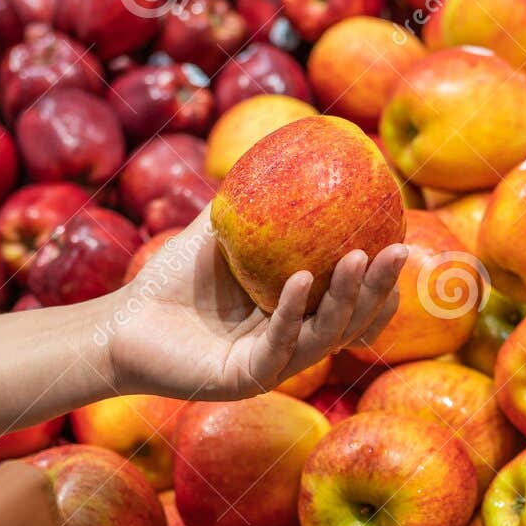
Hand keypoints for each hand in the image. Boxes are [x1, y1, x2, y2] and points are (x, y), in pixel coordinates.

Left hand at [104, 208, 406, 400]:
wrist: (124, 322)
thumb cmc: (173, 279)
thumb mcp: (221, 231)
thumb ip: (255, 200)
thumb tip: (294, 146)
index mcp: (298, 316)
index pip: (354, 302)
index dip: (382, 279)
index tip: (401, 238)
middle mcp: (293, 345)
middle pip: (351, 320)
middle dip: (380, 288)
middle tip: (399, 250)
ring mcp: (273, 366)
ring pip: (324, 336)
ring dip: (347, 299)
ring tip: (360, 258)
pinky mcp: (245, 379)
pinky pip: (277, 346)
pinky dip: (291, 313)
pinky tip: (300, 280)